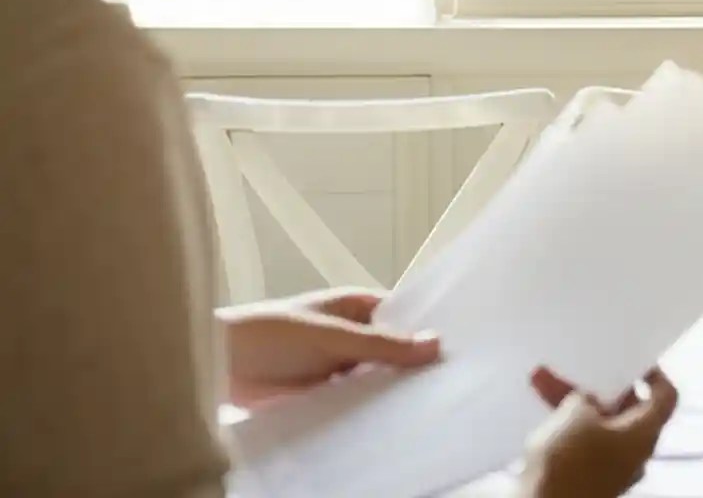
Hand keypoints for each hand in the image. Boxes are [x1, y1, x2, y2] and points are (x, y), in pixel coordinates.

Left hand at [217, 289, 440, 407]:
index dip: (428, 330)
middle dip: (414, 366)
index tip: (459, 348)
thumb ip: (383, 344)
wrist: (214, 368)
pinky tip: (392, 424)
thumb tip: (435, 343)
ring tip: (429, 407)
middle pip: (393, 352)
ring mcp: (337, 368)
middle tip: (451, 384)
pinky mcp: (324, 397)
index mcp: (355, 307)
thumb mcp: (333, 336)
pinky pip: (357, 404)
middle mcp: (350, 336)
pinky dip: (370, 412)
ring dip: (392, 392)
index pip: (404, 316)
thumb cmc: (268, 335)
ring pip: (377, 380)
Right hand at [521, 367, 677, 497]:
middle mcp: (633, 452)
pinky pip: (582, 441)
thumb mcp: (576, 414)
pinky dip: (564, 424)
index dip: (654, 374)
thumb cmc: (569, 463)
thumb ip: (586, 398)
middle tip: (578, 366)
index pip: (665, 397)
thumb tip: (588, 400)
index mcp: (644, 435)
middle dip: (596, 385)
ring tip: (541, 380)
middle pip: (625, 408)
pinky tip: (540, 408)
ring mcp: (611, 466)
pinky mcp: (589, 476)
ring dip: (571, 402)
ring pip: (596, 423)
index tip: (635, 359)